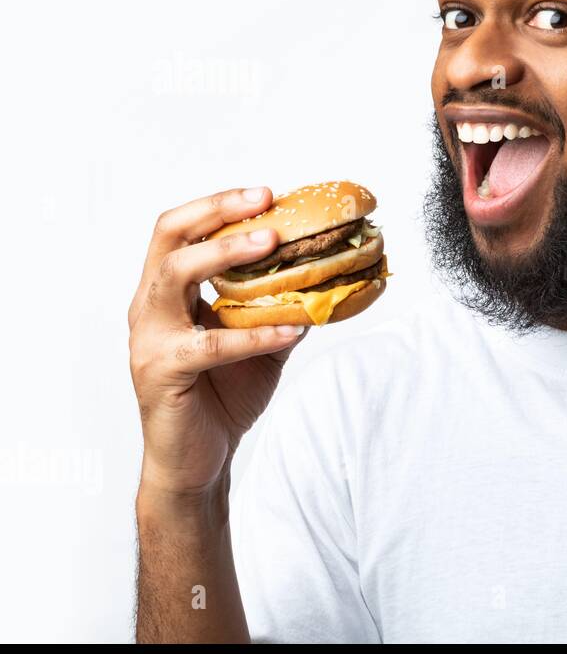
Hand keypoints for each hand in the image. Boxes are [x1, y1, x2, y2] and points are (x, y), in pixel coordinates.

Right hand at [128, 186, 308, 503]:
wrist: (197, 461)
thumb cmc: (223, 396)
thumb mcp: (260, 341)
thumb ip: (280, 306)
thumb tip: (330, 276)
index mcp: (167, 293)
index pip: (180, 230)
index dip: (218, 205)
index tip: (266, 193)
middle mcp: (149, 308)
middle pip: (170, 238)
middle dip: (217, 212)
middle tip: (264, 201)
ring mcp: (149, 339)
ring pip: (174, 277)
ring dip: (225, 255)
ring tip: (271, 242)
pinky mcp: (161, 372)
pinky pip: (210, 344)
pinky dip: (255, 333)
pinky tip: (293, 328)